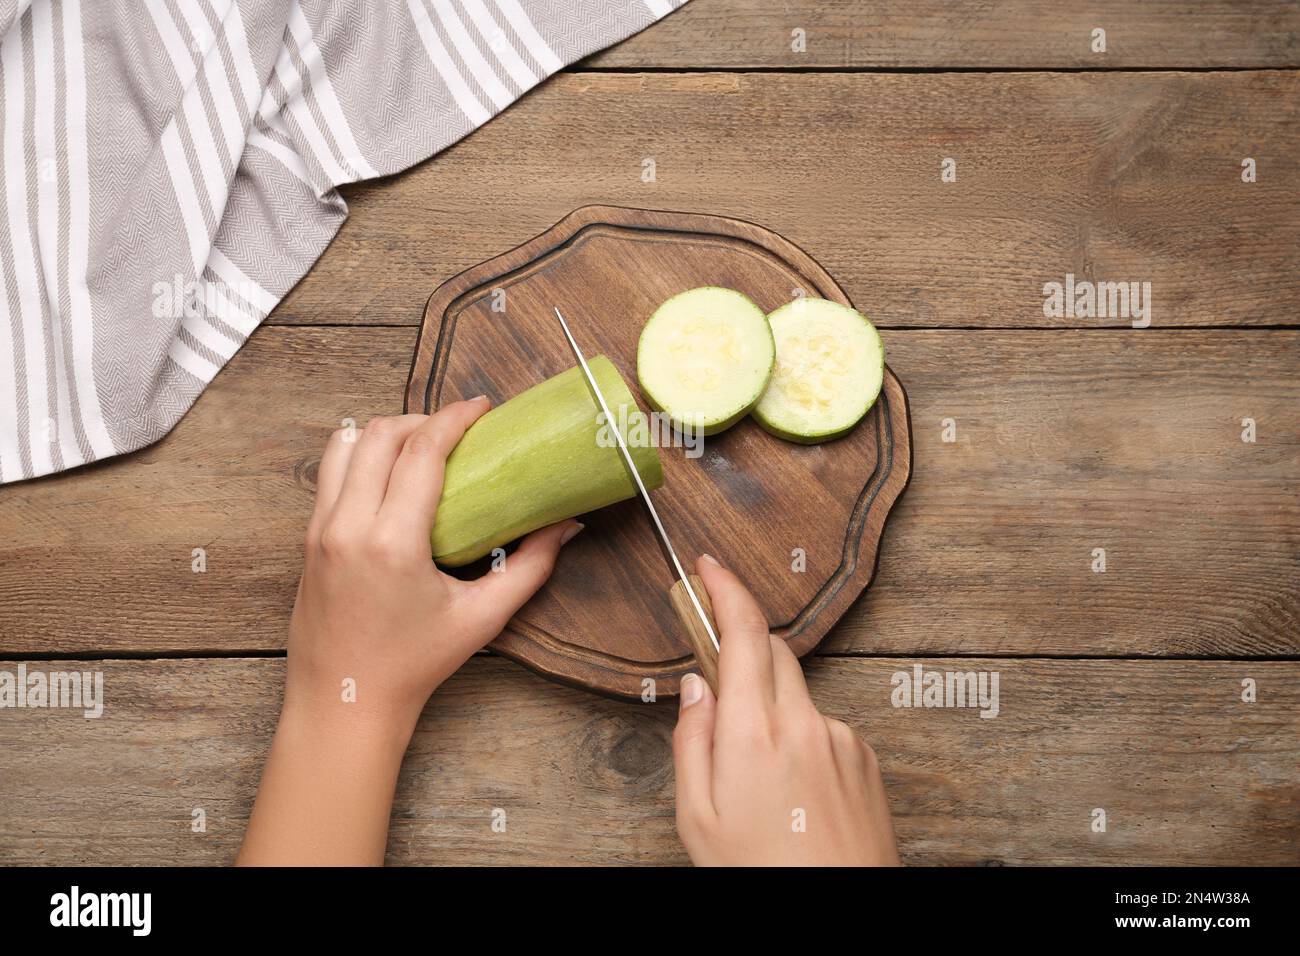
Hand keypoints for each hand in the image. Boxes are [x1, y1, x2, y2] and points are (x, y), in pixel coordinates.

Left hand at [286, 401, 581, 730]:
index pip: (421, 451)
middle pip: (379, 434)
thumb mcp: (481, 618)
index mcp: (392, 542)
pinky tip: (388, 474)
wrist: (345, 703)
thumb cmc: (414, 665)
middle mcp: (348, 527)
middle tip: (456, 426)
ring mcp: (320, 531)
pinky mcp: (308, 540)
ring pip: (343, 445)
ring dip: (384, 432)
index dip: (453, 418)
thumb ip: (531, 567)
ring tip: (419, 443)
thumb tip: (566, 526)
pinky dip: (358, 456)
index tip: (480, 407)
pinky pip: (328, 474)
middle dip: (421, 418)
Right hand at [672, 555, 900, 865]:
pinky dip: (801, 739)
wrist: (841, 915)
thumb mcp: (698, 818)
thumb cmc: (762, 876)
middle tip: (714, 680)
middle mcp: (805, 724)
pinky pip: (824, 727)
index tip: (706, 567)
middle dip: (742, 651)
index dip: (724, 588)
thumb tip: (694, 686)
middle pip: (773, 653)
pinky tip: (792, 792)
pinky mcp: (866, 758)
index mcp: (755, 734)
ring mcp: (842, 738)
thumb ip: (691, 741)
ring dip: (771, 709)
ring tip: (758, 779)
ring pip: (797, 695)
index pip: (742, 633)